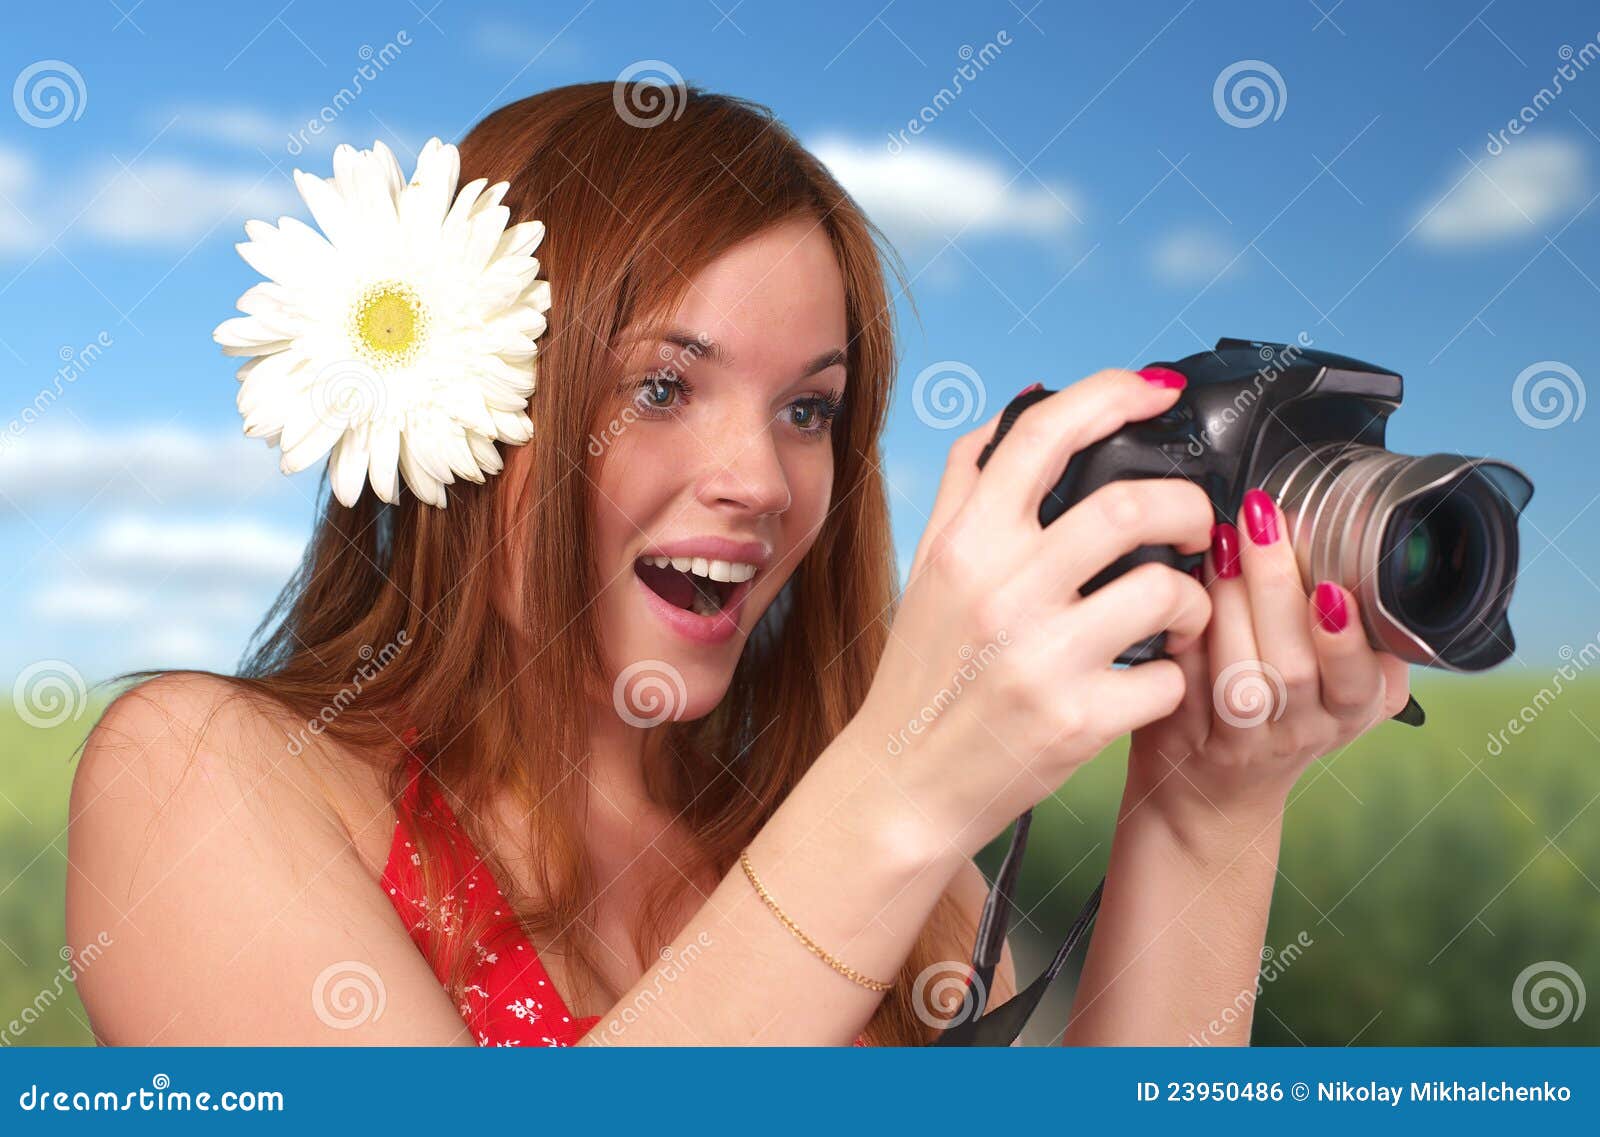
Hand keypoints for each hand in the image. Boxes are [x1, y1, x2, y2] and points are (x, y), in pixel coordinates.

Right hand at [844, 368, 1214, 859]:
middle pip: (1129, 506)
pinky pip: (1167, 677)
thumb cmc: (924, 671)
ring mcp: (1039, 660)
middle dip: (1186, 505)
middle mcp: (1000, 592)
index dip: (1112, 393)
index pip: (1043, 433)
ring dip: (1191, 596)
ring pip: (1164, 591)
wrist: (902, 784)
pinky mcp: (1076, 723)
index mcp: (965, 544)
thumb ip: (970, 479)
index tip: (1157, 392)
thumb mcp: (929, 566)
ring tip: (1177, 609)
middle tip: (1193, 523)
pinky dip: (1174, 673)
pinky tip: (1152, 675)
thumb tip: (1030, 401)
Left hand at [1127, 487, 1411, 828]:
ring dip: (1230, 604)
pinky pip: (1187, 684)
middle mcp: (1300, 730)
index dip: (1346, 638)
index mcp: (1349, 709)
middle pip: (1296, 668)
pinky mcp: (1186, 735)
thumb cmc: (1275, 717)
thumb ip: (1350, 628)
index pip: (1363, 681)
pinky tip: (1179, 591)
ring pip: (1240, 678)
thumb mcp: (1334, 684)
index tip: (1332, 587)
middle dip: (1277, 588)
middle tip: (1261, 522)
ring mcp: (1242, 739)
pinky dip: (1185, 636)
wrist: (1210, 794)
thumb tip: (1340, 532)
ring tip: (1220, 546)